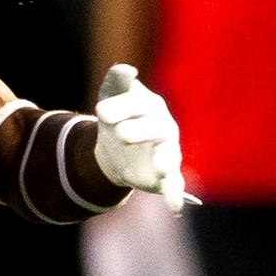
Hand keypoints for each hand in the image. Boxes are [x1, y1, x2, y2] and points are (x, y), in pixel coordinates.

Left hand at [90, 65, 188, 208]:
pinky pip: (174, 184)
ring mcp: (167, 151)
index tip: (100, 112)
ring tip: (161, 166)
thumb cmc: (116, 114)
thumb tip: (125, 68)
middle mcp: (163, 127)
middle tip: (121, 134)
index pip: (138, 103)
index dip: (121, 107)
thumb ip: (118, 81)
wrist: (116, 147)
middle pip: (155, 128)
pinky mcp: (166, 175)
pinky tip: (174, 208)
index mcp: (150, 105)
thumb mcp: (112, 94)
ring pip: (169, 155)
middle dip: (139, 130)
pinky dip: (175, 195)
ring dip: (165, 160)